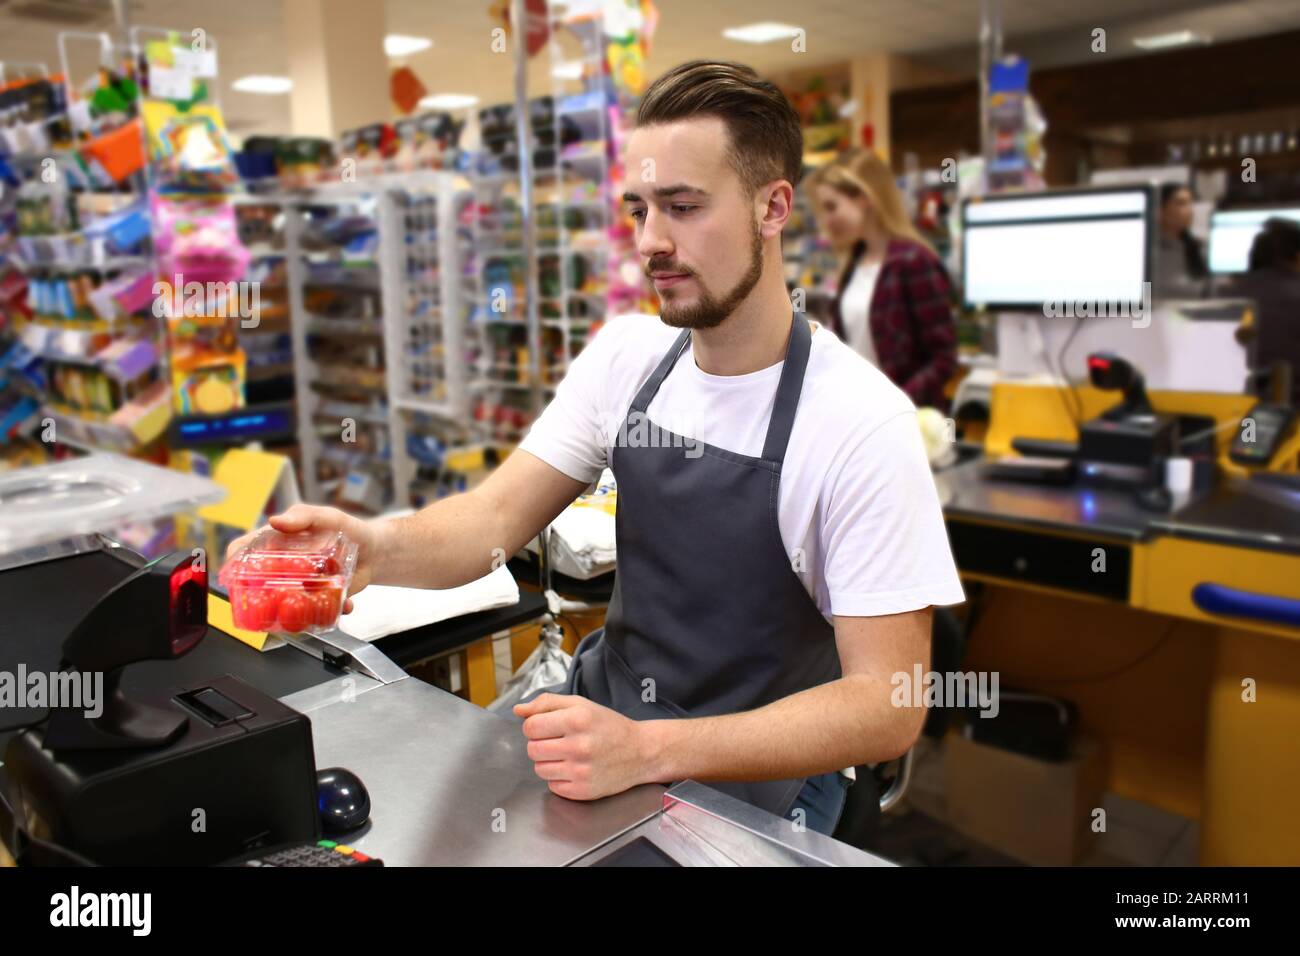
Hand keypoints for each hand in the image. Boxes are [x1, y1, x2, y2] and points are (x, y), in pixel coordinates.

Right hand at [224, 504, 382, 613]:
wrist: (376, 550)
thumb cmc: (348, 529)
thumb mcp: (328, 517)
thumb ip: (304, 517)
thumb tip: (275, 521)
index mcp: (276, 545)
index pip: (242, 552)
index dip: (233, 566)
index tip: (235, 578)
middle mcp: (282, 569)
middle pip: (258, 587)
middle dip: (261, 598)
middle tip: (279, 596)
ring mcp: (298, 587)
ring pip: (283, 606)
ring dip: (294, 612)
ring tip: (314, 605)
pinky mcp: (317, 601)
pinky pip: (315, 614)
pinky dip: (328, 614)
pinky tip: (345, 606)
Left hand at [513, 693, 653, 799]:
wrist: (640, 752)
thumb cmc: (608, 726)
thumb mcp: (581, 704)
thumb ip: (546, 703)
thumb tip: (518, 710)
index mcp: (577, 720)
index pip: (530, 727)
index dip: (534, 726)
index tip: (547, 726)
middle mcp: (579, 746)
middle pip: (532, 749)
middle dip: (540, 744)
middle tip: (559, 741)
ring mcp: (581, 771)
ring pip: (539, 769)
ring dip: (549, 762)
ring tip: (568, 755)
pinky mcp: (583, 791)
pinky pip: (552, 786)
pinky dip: (559, 778)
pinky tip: (575, 768)